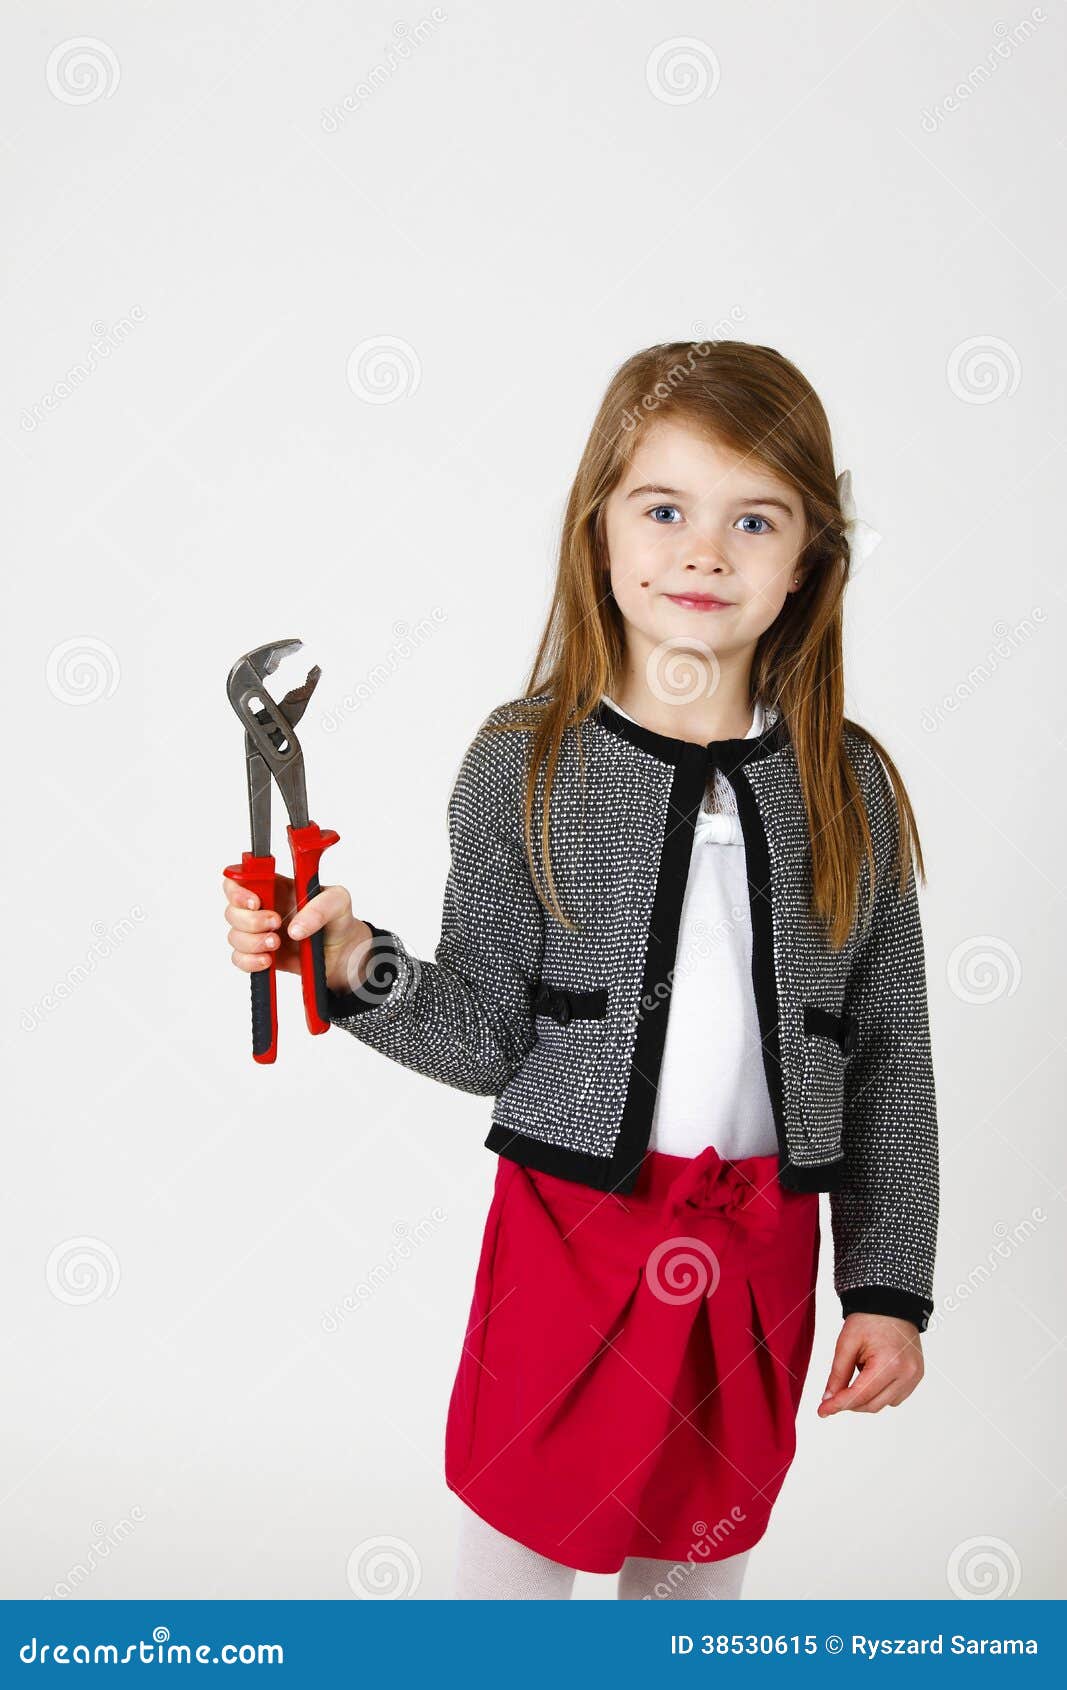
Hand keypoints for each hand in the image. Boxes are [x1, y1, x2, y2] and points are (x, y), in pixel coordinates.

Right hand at [222, 874, 370, 994]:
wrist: (343, 954)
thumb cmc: (338, 920)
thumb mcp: (339, 902)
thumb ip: (320, 908)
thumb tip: (295, 928)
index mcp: (275, 886)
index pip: (240, 877)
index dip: (238, 889)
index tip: (255, 901)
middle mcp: (262, 907)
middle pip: (232, 910)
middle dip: (251, 920)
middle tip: (276, 923)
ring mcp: (258, 932)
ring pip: (234, 936)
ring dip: (253, 942)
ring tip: (277, 943)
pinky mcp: (260, 955)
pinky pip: (239, 959)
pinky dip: (250, 961)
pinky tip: (268, 960)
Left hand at [817, 1313, 923, 1414]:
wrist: (891, 1304)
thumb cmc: (868, 1319)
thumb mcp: (847, 1343)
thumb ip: (837, 1374)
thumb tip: (828, 1399)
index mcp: (889, 1363)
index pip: (859, 1395)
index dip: (838, 1405)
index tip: (822, 1411)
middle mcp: (906, 1373)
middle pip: (872, 1404)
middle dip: (850, 1404)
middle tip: (832, 1397)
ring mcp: (914, 1376)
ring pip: (884, 1404)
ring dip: (865, 1399)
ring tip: (858, 1374)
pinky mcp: (917, 1377)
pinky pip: (895, 1397)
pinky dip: (880, 1394)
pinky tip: (872, 1377)